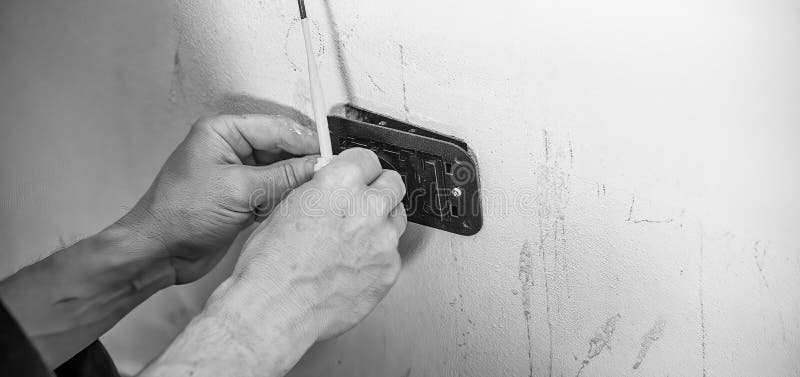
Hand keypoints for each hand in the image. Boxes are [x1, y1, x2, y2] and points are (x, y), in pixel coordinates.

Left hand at [116, 114, 318, 283]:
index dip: (307, 142)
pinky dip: (285, 199)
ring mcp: (236, 173)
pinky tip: (297, 208)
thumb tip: (319, 167)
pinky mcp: (241, 196)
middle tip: (330, 177)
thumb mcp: (239, 191)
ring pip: (280, 171)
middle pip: (281, 148)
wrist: (158, 253)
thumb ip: (283, 177)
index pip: (277, 128)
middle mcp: (230, 147)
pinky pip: (273, 191)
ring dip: (295, 183)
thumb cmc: (179, 216)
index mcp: (223, 131)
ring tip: (316, 194)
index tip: (332, 157)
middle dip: (304, 163)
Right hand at [233, 148, 407, 339]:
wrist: (275, 309)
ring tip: (353, 242)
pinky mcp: (390, 270)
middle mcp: (367, 206)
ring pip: (396, 219)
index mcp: (339, 182)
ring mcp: (384, 239)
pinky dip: (377, 258)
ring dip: (381, 224)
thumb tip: (331, 187)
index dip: (359, 170)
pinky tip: (352, 268)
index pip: (367, 159)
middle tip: (362, 206)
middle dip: (378, 191)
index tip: (357, 177)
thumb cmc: (270, 265)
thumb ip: (320, 191)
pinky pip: (391, 255)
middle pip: (392, 184)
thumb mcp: (286, 207)